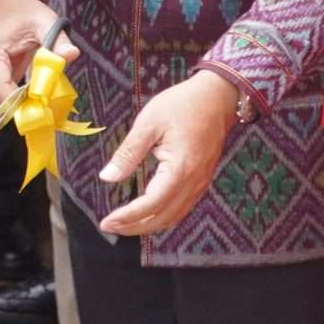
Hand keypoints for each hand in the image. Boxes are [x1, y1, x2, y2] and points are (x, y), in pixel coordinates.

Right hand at [0, 0, 78, 103]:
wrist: (6, 4)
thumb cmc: (24, 12)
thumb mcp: (45, 22)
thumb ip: (57, 41)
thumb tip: (71, 54)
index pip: (2, 93)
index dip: (25, 103)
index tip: (48, 105)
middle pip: (1, 101)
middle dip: (26, 103)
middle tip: (49, 95)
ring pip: (0, 102)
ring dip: (21, 101)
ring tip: (40, 87)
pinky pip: (0, 96)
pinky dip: (17, 96)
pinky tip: (30, 86)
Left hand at [96, 69, 240, 238]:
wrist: (217, 97)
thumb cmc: (182, 105)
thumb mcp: (148, 123)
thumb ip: (128, 153)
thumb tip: (107, 177)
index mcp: (180, 169)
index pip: (151, 204)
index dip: (128, 217)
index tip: (106, 221)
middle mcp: (193, 182)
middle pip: (163, 218)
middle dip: (134, 227)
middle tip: (110, 226)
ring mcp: (200, 183)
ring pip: (174, 216)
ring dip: (148, 225)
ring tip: (124, 224)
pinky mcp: (201, 179)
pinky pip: (182, 207)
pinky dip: (162, 216)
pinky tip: (147, 213)